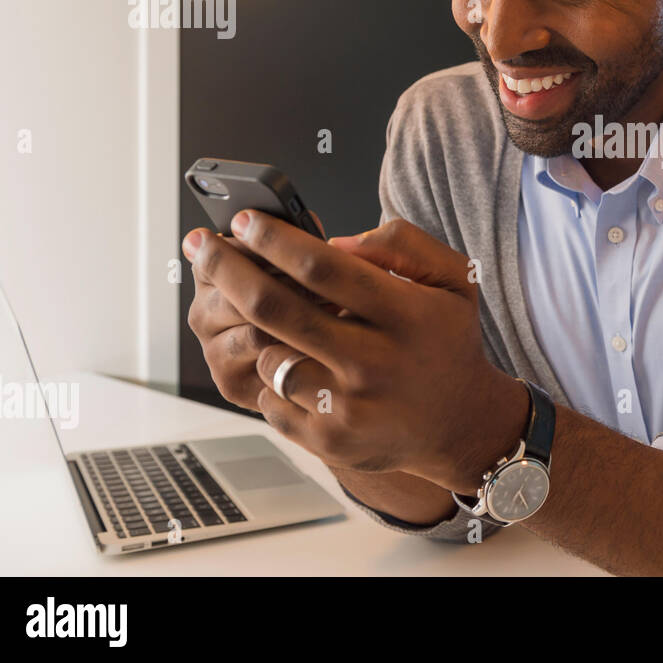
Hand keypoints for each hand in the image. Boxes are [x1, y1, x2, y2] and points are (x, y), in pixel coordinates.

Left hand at [182, 212, 527, 491]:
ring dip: (260, 332)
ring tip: (275, 323)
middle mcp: (376, 363)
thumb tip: (335, 243)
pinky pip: (271, 400)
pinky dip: (273, 378)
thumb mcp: (453, 278)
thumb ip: (402, 245)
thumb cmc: (446, 339)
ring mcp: (350, 408)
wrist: (461, 422)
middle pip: (276, 308)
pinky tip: (296, 367)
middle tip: (200, 245)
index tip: (243, 220)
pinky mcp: (330, 441)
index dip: (274, 239)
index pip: (323, 268)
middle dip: (227, 269)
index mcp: (405, 315)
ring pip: (269, 356)